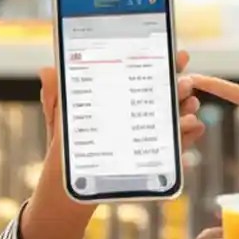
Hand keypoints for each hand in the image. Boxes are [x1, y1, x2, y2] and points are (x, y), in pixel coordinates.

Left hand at [38, 50, 205, 150]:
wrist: (68, 183)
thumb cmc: (66, 145)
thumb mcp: (58, 116)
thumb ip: (55, 94)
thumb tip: (47, 71)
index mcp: (120, 93)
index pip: (148, 71)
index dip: (166, 61)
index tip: (178, 55)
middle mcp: (140, 110)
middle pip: (168, 92)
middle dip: (181, 85)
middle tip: (182, 84)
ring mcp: (151, 133)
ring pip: (179, 115)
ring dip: (188, 109)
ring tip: (187, 108)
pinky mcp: (156, 157)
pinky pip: (179, 144)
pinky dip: (190, 135)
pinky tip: (191, 129)